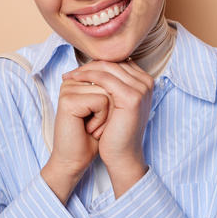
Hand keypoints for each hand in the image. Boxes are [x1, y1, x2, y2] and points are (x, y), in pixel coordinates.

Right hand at [40, 74, 112, 204]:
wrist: (78, 158)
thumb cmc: (96, 136)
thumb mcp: (110, 107)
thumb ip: (115, 86)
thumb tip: (130, 69)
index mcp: (80, 79)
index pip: (111, 74)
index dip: (116, 97)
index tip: (108, 117)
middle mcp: (73, 81)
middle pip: (111, 81)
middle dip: (114, 105)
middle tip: (103, 125)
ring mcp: (68, 89)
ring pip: (108, 90)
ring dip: (109, 114)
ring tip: (96, 127)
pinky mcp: (68, 100)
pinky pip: (100, 100)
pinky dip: (102, 119)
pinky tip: (90, 129)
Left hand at [62, 59, 152, 192]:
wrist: (121, 155)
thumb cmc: (116, 131)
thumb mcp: (115, 104)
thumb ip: (113, 85)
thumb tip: (95, 66)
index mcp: (145, 82)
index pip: (117, 62)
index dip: (97, 64)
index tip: (77, 71)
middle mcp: (147, 82)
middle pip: (113, 62)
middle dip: (89, 65)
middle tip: (70, 73)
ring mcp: (141, 89)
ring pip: (108, 67)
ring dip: (85, 70)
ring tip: (69, 77)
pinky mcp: (132, 97)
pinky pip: (105, 78)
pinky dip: (88, 76)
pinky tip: (75, 80)